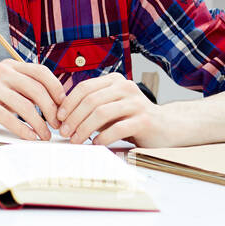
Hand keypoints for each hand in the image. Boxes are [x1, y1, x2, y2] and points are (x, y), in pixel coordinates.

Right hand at [0, 60, 65, 138]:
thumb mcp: (1, 85)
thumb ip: (22, 88)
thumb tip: (54, 102)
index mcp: (8, 66)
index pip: (41, 72)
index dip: (56, 89)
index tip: (63, 107)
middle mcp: (0, 72)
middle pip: (37, 89)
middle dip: (51, 110)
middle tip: (57, 125)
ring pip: (25, 106)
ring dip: (40, 124)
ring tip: (45, 136)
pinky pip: (9, 117)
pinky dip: (23, 130)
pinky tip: (30, 137)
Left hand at [56, 73, 170, 146]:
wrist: (166, 127)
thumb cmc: (132, 118)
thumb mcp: (111, 107)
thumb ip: (92, 106)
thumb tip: (62, 116)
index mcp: (115, 81)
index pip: (85, 87)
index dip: (68, 103)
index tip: (58, 118)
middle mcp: (126, 88)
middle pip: (91, 100)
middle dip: (74, 118)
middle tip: (64, 132)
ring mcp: (136, 103)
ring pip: (102, 113)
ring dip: (84, 129)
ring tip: (75, 140)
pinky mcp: (145, 120)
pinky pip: (117, 129)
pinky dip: (102, 137)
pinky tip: (95, 144)